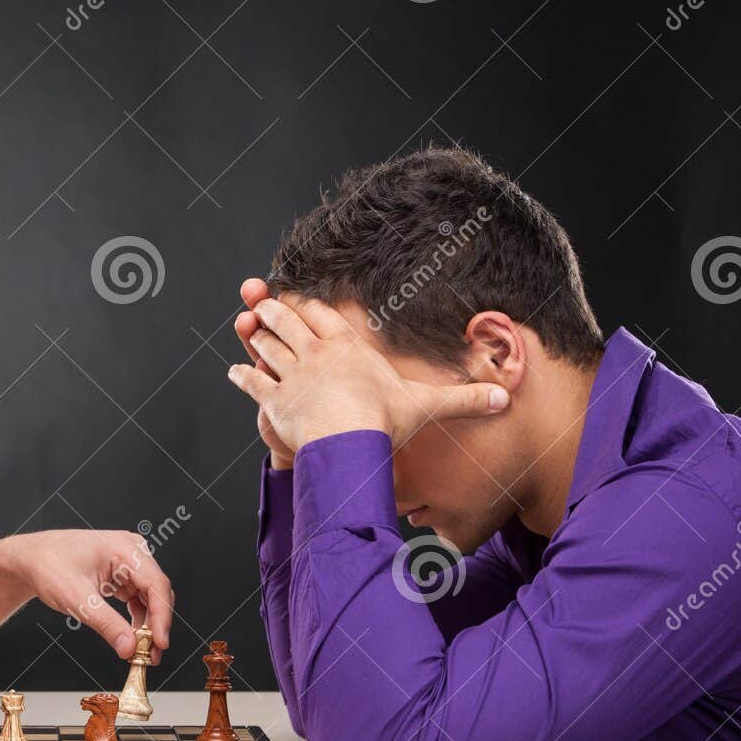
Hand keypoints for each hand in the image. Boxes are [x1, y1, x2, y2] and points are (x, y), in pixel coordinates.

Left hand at [0, 530, 173, 660]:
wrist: (30, 560)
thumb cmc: (48, 566)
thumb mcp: (77, 599)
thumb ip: (106, 624)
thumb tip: (129, 648)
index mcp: (125, 548)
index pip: (156, 585)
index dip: (162, 617)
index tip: (160, 644)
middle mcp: (131, 552)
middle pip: (157, 592)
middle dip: (156, 625)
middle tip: (151, 656)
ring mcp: (128, 563)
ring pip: (150, 599)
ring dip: (149, 626)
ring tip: (143, 653)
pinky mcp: (122, 576)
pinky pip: (138, 600)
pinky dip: (138, 621)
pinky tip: (134, 639)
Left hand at [226, 278, 507, 450]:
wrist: (348, 440)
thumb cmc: (386, 421)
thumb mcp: (426, 406)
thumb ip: (462, 400)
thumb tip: (505, 399)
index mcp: (348, 347)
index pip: (326, 318)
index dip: (311, 309)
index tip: (299, 299)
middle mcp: (316, 353)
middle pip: (290, 324)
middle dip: (274, 312)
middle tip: (261, 303)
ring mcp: (291, 373)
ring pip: (268, 347)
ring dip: (255, 337)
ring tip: (245, 327)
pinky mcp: (273, 398)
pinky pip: (253, 382)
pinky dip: (242, 375)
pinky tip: (234, 371)